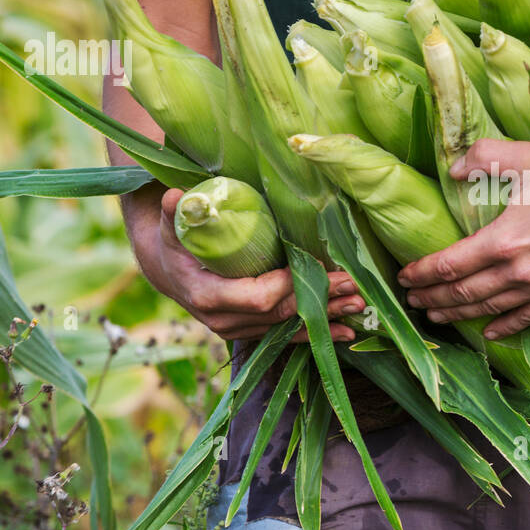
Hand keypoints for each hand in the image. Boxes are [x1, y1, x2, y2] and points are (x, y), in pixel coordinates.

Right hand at [132, 187, 362, 343]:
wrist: (169, 271)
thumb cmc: (176, 242)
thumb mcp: (172, 225)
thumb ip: (176, 212)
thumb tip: (174, 195)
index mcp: (208, 296)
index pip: (258, 297)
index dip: (289, 285)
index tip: (317, 266)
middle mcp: (225, 320)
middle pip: (280, 313)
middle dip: (319, 299)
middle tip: (355, 285)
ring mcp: (240, 329)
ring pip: (288, 327)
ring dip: (326, 317)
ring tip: (360, 307)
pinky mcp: (252, 330)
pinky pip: (287, 335)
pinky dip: (317, 332)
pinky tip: (346, 331)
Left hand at [398, 139, 529, 338]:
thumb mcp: (527, 157)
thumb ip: (485, 157)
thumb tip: (455, 167)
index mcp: (503, 241)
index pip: (448, 266)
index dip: (422, 274)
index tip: (404, 277)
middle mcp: (518, 272)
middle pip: (463, 293)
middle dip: (432, 299)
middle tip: (412, 301)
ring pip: (489, 310)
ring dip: (458, 315)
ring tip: (435, 316)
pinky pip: (525, 320)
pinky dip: (502, 328)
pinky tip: (488, 332)